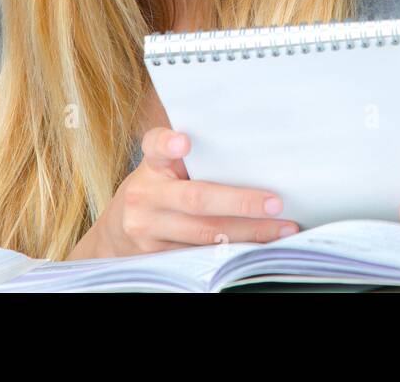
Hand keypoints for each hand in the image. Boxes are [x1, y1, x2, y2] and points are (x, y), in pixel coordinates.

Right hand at [71, 127, 300, 257]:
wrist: (116, 233)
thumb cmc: (156, 189)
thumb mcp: (162, 168)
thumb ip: (190, 159)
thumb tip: (250, 155)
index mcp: (151, 165)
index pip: (155, 146)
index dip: (168, 144)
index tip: (184, 142)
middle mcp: (145, 196)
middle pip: (196, 199)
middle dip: (240, 202)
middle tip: (275, 203)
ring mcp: (148, 230)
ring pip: (204, 233)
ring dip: (249, 232)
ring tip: (282, 228)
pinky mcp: (156, 256)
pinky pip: (201, 254)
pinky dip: (234, 250)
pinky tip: (259, 246)